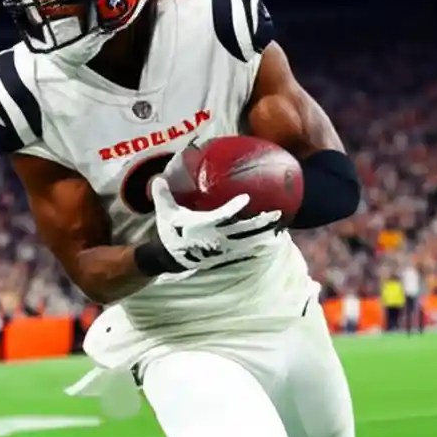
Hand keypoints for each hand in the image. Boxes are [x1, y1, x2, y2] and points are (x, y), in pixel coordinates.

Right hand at [151, 177, 282, 270]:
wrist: (168, 258)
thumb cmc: (170, 232)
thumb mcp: (164, 213)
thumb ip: (163, 195)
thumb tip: (157, 178)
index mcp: (202, 225)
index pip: (220, 216)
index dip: (233, 208)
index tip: (246, 198)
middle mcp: (215, 238)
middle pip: (242, 230)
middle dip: (260, 223)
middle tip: (277, 214)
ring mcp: (222, 249)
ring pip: (247, 242)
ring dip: (263, 235)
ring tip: (280, 228)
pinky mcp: (224, 256)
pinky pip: (244, 252)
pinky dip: (258, 248)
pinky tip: (270, 244)